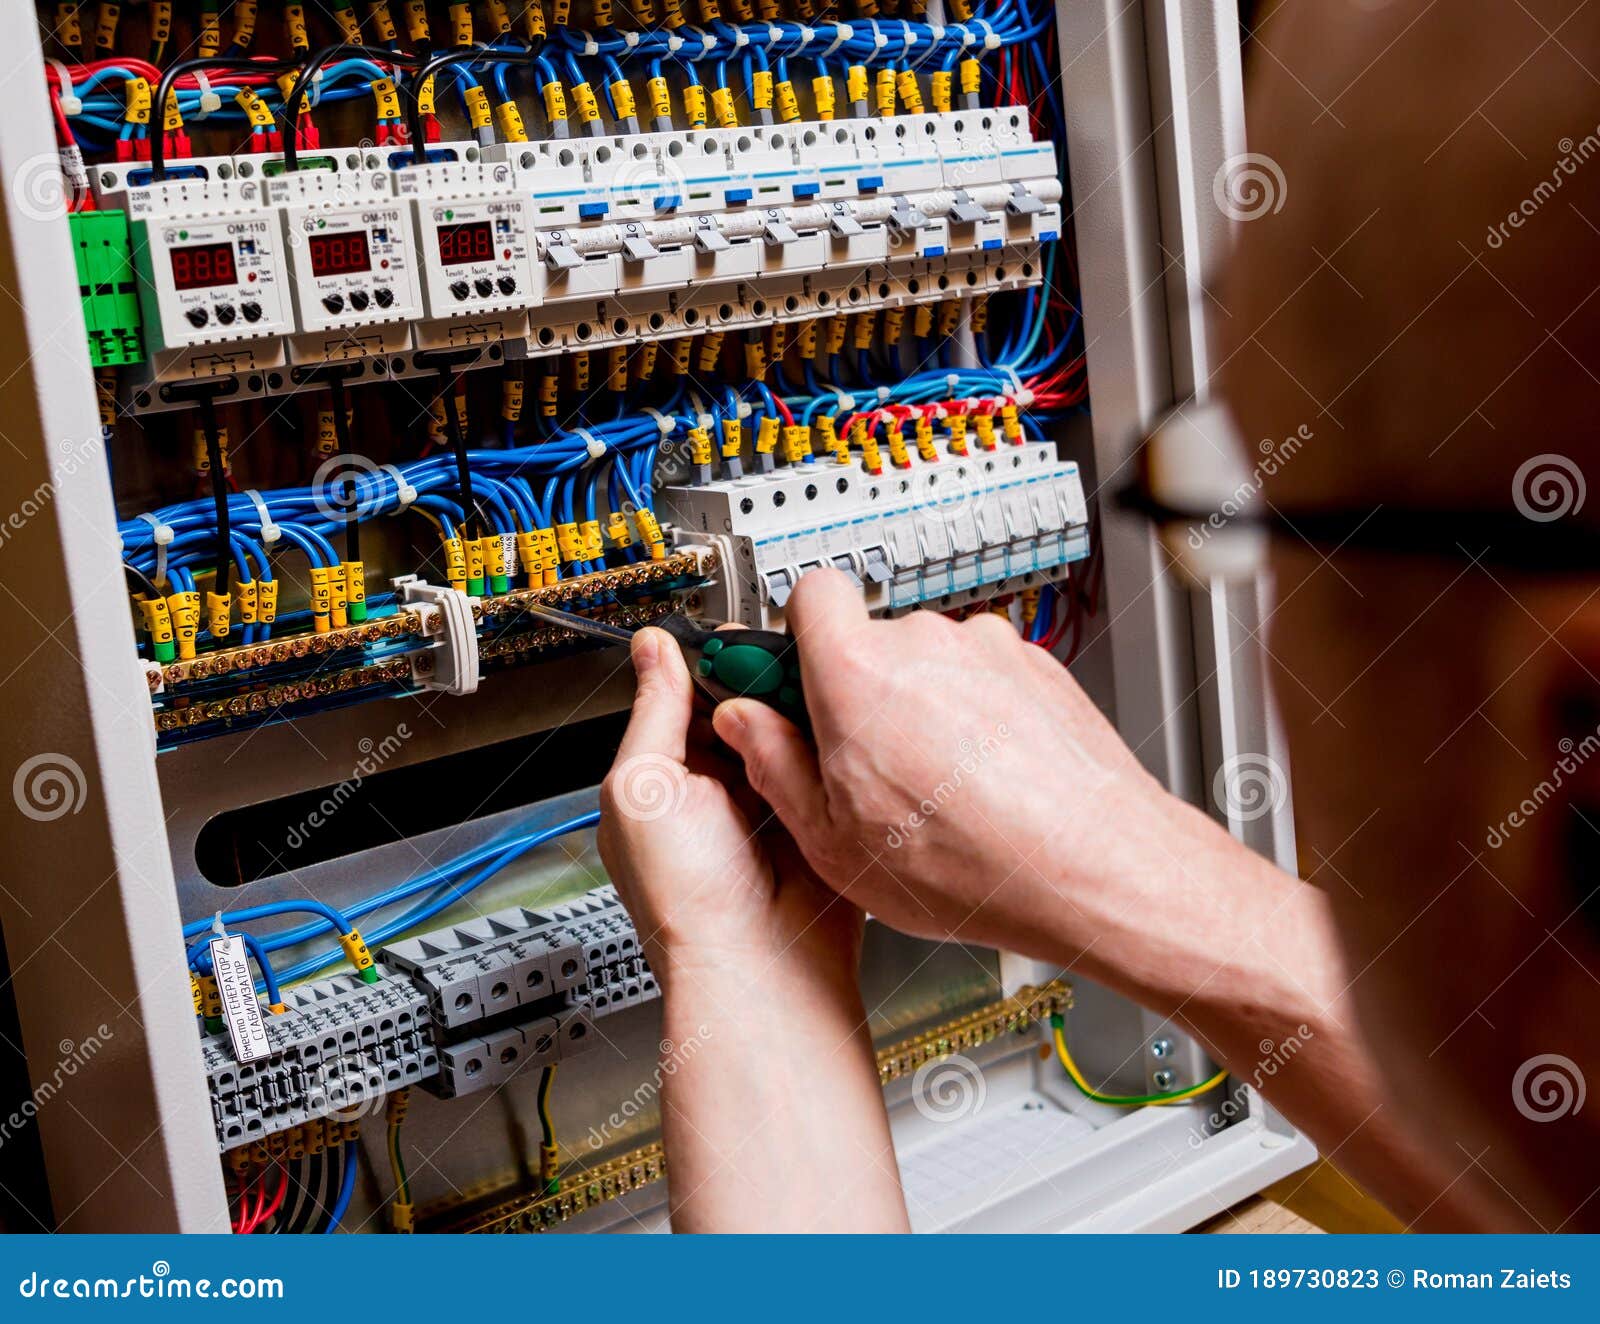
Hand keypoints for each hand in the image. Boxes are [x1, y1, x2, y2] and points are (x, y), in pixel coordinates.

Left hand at [598, 626, 906, 1232]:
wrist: (761, 966)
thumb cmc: (687, 900)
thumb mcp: (643, 788)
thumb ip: (654, 713)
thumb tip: (651, 649)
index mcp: (662, 784)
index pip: (685, 699)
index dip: (710, 665)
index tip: (735, 636)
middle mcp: (716, 794)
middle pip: (743, 710)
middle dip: (761, 686)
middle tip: (781, 660)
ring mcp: (770, 807)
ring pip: (787, 731)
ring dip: (798, 715)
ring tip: (810, 693)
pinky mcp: (817, 820)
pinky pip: (826, 765)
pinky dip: (831, 747)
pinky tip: (836, 731)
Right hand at [709, 570, 1204, 965]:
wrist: (1094, 868)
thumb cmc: (974, 864)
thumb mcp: (834, 840)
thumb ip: (776, 766)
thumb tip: (745, 726)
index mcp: (858, 672)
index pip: (809, 594)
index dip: (794, 634)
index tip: (785, 678)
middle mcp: (925, 643)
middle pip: (869, 641)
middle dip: (858, 692)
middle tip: (862, 763)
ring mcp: (989, 651)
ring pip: (930, 665)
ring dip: (922, 709)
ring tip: (936, 790)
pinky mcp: (1037, 668)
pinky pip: (984, 681)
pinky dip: (977, 719)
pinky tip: (983, 784)